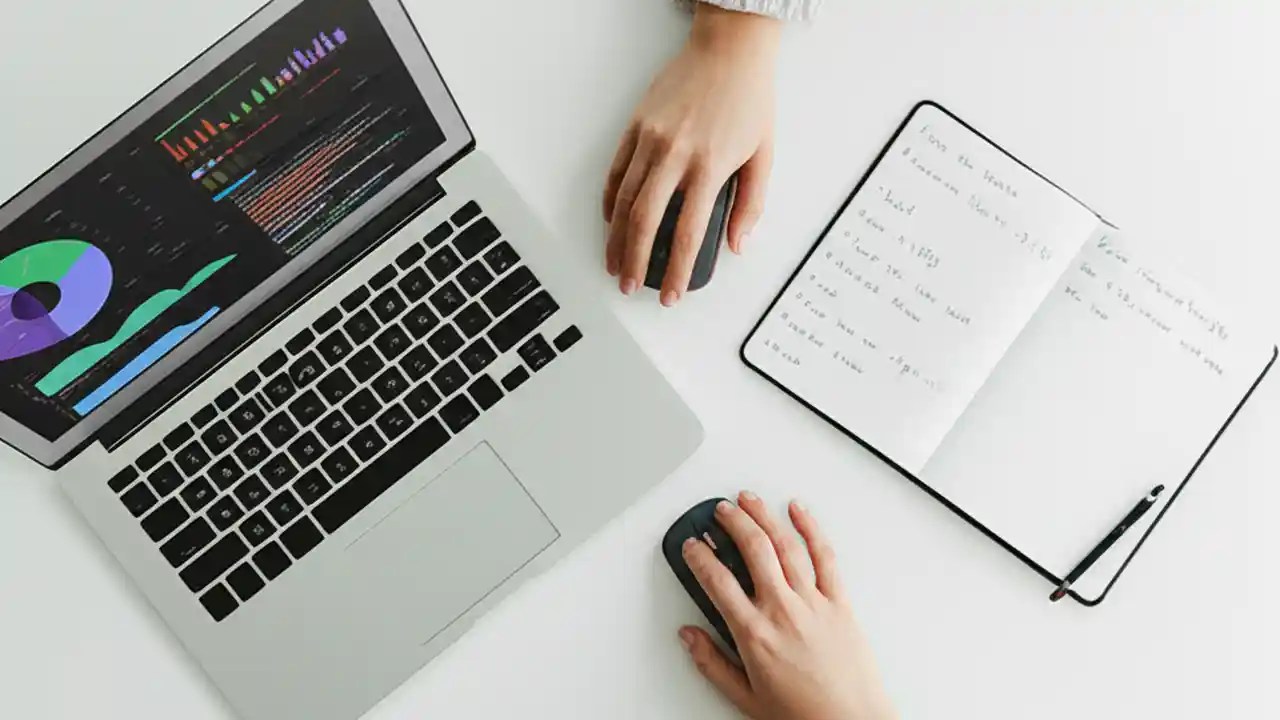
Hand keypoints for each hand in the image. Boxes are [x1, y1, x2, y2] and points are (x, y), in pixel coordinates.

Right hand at [603, 6, 779, 305]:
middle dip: (635, 261)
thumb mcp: (764, 155)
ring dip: (617, 238)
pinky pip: (616, 172)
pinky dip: (610, 201)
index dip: (677, 270)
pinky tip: (611, 222)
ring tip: (615, 264)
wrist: (729, 48)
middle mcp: (676, 154)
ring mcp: (651, 140)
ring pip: (625, 201)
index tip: (671, 294)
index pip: (689, 232)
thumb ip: (752, 204)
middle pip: (646, 221)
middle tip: (630, 286)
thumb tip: (738, 244)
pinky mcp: (636, 126)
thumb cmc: (749, 99)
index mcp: (711, 166)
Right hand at [679, 492, 895, 719]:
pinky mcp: (840, 602)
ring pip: (785, 545)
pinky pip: (825, 556)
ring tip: (749, 500)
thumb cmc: (805, 715)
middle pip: (752, 549)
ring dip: (764, 516)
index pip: (717, 581)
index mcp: (754, 634)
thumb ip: (712, 662)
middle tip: (720, 511)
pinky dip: (811, 528)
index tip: (692, 547)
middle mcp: (783, 610)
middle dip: (732, 522)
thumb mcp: (745, 697)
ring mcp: (814, 602)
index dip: (699, 557)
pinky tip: (799, 511)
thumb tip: (689, 637)